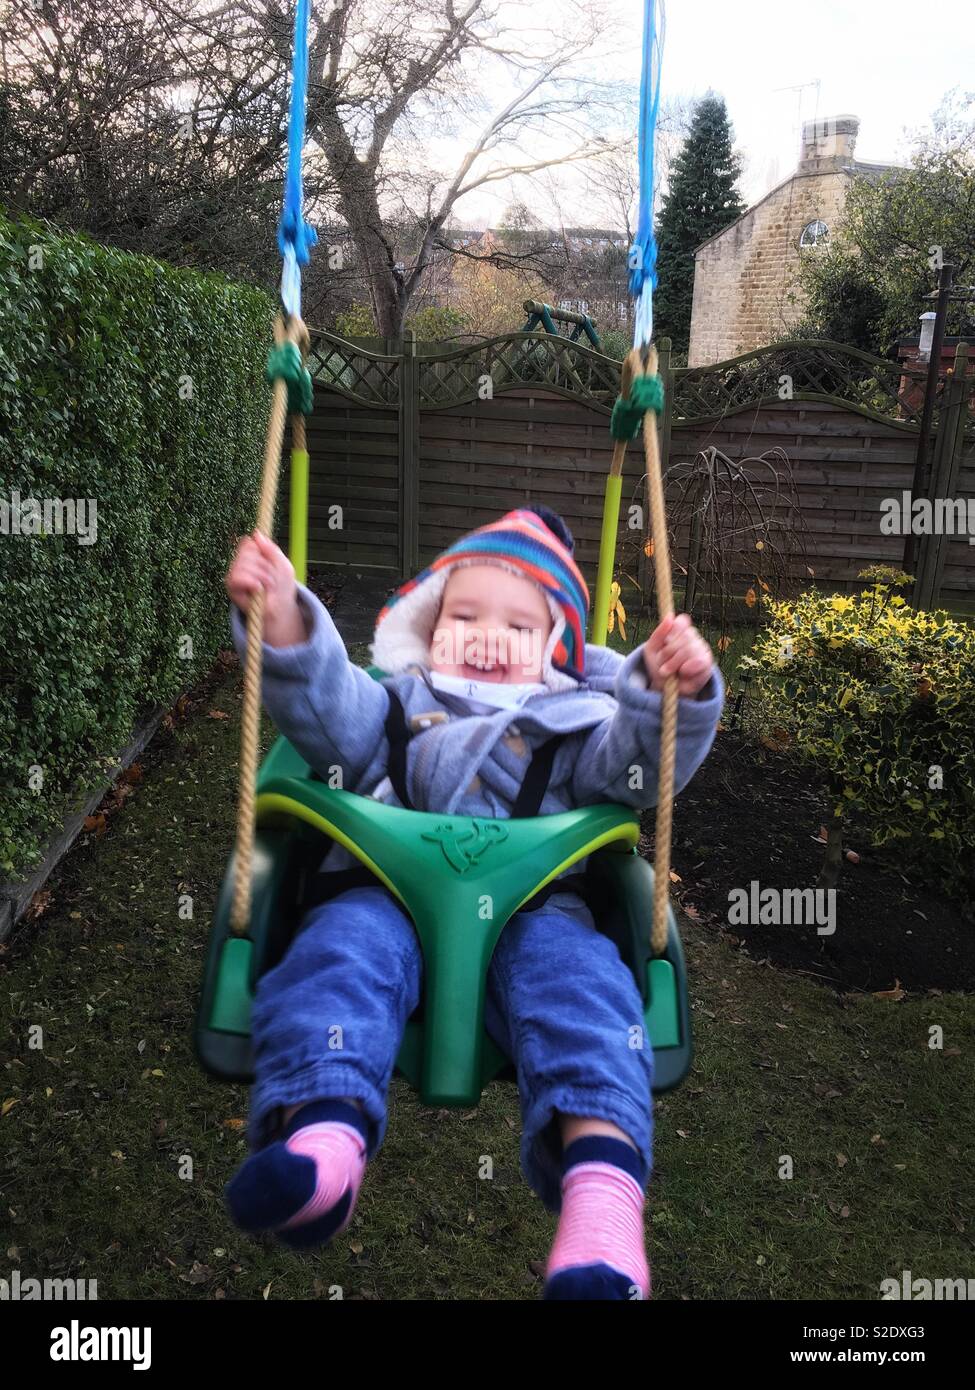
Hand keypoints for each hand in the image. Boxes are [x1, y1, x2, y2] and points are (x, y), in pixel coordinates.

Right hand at [225, 530, 304, 645]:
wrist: (280, 609)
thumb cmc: (281, 588)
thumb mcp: (283, 565)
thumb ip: (271, 550)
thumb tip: (256, 534)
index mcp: (252, 556)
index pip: (249, 543)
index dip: (260, 550)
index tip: (271, 562)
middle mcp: (241, 563)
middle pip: (247, 552)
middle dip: (265, 565)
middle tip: (272, 578)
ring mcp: (235, 574)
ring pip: (243, 564)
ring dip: (261, 576)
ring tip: (267, 586)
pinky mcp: (231, 587)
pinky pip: (236, 576)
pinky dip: (251, 582)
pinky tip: (258, 589)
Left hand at [642, 614, 713, 695]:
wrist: (665, 688)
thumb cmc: (658, 666)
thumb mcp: (651, 650)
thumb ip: (659, 633)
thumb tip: (670, 616)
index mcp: (679, 631)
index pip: (682, 621)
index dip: (673, 631)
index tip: (665, 642)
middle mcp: (693, 637)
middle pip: (683, 637)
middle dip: (667, 653)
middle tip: (661, 664)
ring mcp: (702, 649)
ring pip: (689, 649)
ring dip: (674, 663)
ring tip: (668, 672)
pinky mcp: (707, 663)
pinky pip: (699, 661)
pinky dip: (687, 668)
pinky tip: (682, 672)